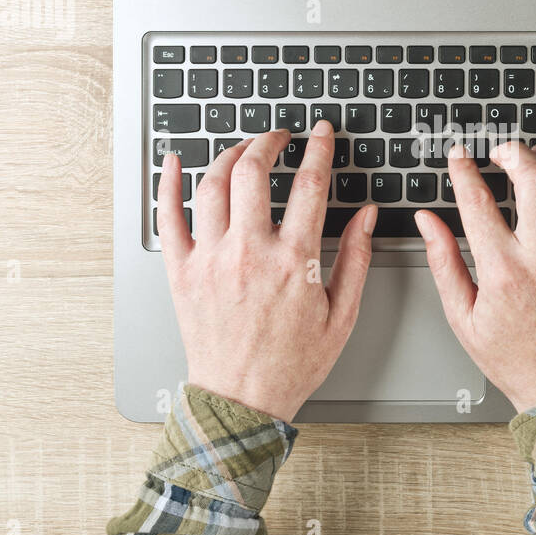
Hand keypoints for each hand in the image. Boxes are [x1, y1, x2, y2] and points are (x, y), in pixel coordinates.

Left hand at [156, 121, 376, 421]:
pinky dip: (168, 183)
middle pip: (254, 171)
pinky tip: (173, 161)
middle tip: (279, 136)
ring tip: (243, 149)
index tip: (322, 134)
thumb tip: (367, 216)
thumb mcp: (341, 315)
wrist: (241, 400)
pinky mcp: (182, 272)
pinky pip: (168, 217)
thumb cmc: (291, 363)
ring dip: (229, 155)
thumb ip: (356, 259)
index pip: (310, 186)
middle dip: (269, 141)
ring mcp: (210, 260)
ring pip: (212, 185)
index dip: (319, 150)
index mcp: (293, 262)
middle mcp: (248, 253)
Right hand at [414, 141, 535, 412]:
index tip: (459, 156)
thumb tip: (427, 221)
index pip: (477, 202)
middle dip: (513, 152)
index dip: (464, 169)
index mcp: (504, 271)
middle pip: (534, 179)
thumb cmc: (514, 358)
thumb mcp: (462, 316)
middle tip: (501, 152)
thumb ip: (443, 262)